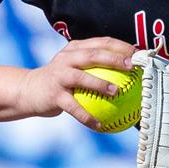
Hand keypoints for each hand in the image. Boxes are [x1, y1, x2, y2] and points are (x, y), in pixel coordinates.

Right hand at [13, 37, 138, 128]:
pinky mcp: (54, 95)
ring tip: (116, 92)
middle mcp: (66, 59)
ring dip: (100, 84)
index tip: (138, 54)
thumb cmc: (61, 80)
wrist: (30, 91)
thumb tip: (131, 72)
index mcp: (75, 49)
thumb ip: (97, 65)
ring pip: (81, 78)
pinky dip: (86, 116)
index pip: (101, 42)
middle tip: (131, 67)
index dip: (121, 46)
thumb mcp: (75, 67)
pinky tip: (99, 125)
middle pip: (93, 55)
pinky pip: (73, 107)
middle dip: (114, 59)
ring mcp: (59, 76)